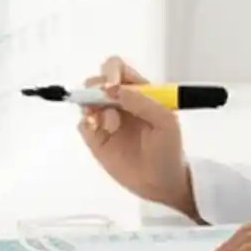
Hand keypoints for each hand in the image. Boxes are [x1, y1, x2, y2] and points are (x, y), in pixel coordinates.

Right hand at [77, 56, 194, 216]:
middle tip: (102, 105)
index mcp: (140, 92)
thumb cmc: (168, 148)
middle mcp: (120, 102)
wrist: (160, 182)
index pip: (118, 69)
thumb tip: (114, 89)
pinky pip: (82, 124)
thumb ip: (142, 102)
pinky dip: (87, 124)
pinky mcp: (95, 138)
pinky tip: (101, 134)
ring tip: (107, 126)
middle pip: (96, 81)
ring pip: (86, 101)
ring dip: (91, 107)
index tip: (111, 87)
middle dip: (94, 89)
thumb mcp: (165, 122)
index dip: (111, 72)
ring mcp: (106, 119)